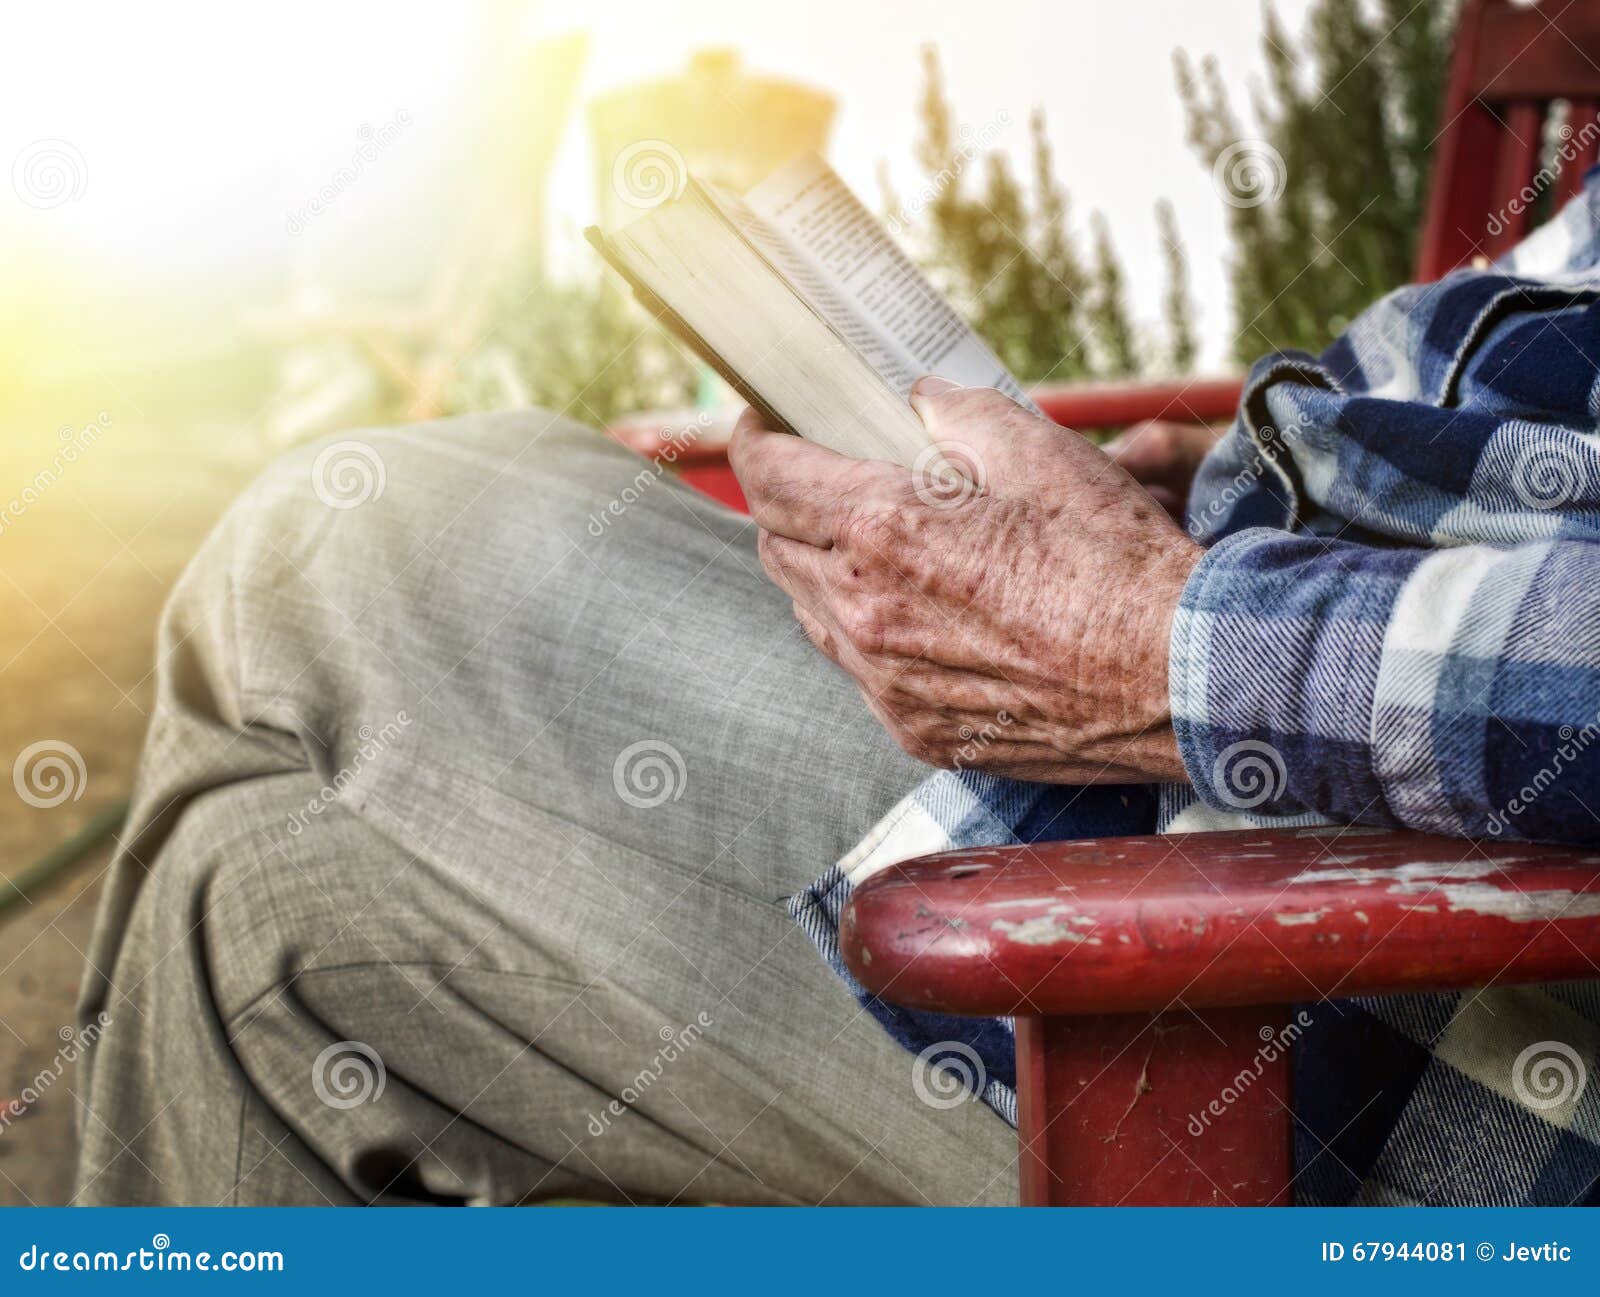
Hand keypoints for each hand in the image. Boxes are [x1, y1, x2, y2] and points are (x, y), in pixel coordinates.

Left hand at [729, 378, 1200, 783]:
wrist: (1177, 676)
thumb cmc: (1116, 563)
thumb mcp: (1040, 452)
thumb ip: (960, 415)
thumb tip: (923, 400)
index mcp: (883, 533)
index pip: (769, 480)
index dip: (754, 443)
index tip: (764, 426)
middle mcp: (867, 614)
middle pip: (775, 548)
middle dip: (784, 505)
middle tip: (820, 478)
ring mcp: (887, 682)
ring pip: (810, 614)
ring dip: (821, 572)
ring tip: (871, 546)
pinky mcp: (917, 730)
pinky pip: (859, 673)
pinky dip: (866, 635)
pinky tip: (917, 615)